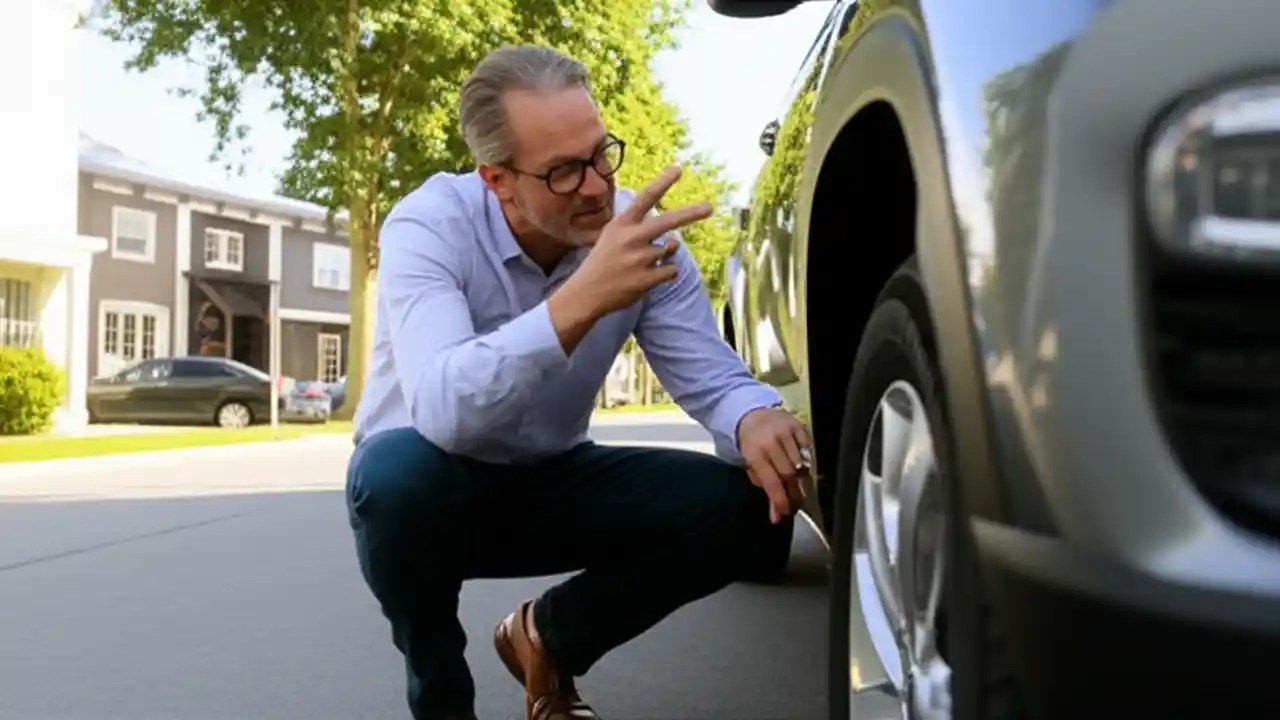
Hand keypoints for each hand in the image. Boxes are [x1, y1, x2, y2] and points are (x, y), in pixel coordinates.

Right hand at [565, 165, 712, 315]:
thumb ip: (640, 230)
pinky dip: (665, 273)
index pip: (645, 198)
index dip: (663, 182)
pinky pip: (671, 270)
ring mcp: (640, 259)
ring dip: (663, 254)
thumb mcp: (612, 235)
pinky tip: (646, 277)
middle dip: (691, 213)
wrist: (586, 293)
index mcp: (622, 224)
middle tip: (709, 207)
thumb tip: (675, 239)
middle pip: (668, 222)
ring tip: (641, 263)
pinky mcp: (647, 279)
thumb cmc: (604, 261)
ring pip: (670, 249)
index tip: (678, 169)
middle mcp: (632, 238)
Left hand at [737, 406, 811, 523]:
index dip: (781, 500)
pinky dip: (808, 463)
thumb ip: (764, 488)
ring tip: (801, 491)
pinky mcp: (799, 426)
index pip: (772, 482)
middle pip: (790, 474)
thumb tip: (776, 515)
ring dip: (803, 482)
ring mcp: (787, 432)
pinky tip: (804, 471)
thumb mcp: (750, 465)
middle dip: (794, 494)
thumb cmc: (750, 444)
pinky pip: (809, 451)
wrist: (751, 414)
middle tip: (796, 505)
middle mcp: (771, 441)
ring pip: (802, 464)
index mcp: (754, 452)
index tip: (786, 513)